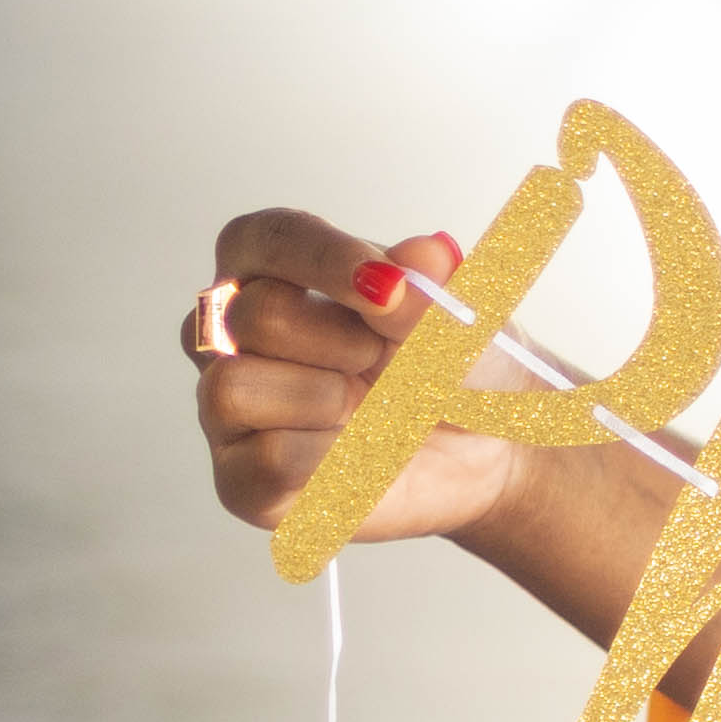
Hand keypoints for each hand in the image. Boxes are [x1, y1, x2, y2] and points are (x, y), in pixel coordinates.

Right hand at [186, 211, 525, 542]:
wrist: (489, 453)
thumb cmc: (454, 370)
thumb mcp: (456, 320)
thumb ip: (434, 288)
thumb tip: (422, 256)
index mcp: (279, 273)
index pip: (265, 240)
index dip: (321, 257)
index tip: (389, 283)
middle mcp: (238, 337)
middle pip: (253, 313)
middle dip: (343, 339)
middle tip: (386, 359)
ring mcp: (231, 411)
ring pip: (236, 386)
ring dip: (330, 397)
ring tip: (375, 410)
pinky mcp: (243, 482)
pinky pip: (267, 460)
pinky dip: (336, 457)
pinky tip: (364, 454)